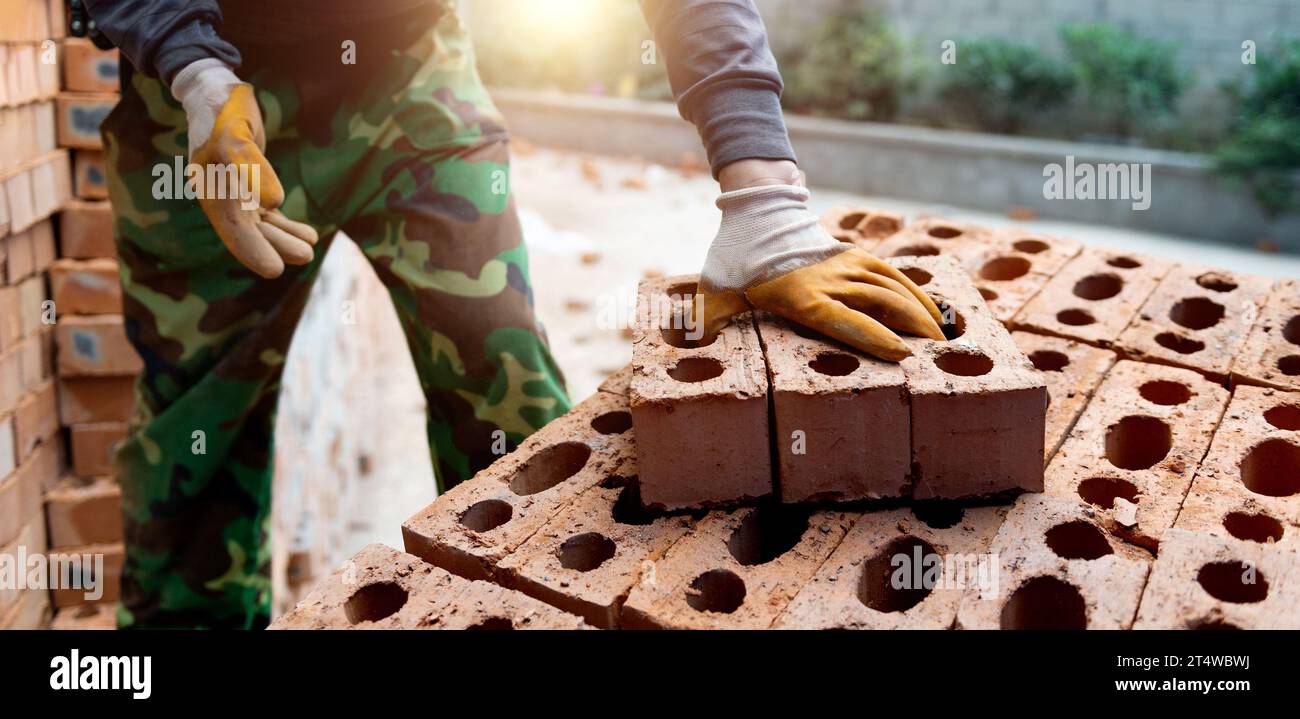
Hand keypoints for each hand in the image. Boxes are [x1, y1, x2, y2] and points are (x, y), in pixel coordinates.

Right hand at [173, 59, 316, 277]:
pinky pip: (265, 212)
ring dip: (282, 236)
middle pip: (247, 229)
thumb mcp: (235, 131)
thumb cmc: (223, 108)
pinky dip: (283, 224)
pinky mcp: (246, 184)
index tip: (275, 269)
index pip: (232, 225)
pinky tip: (307, 233)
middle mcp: (219, 194)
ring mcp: (232, 191)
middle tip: (304, 255)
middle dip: (273, 245)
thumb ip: (250, 166)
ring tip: (310, 245)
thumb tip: (272, 203)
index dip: (252, 249)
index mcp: (210, 187)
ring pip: (258, 223)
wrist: (213, 89)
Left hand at [693, 181, 943, 360]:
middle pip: (879, 304)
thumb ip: (704, 320)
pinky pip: (892, 274)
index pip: (842, 320)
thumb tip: (685, 343)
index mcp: (799, 296)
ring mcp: (845, 265)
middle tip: (938, 355)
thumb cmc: (734, 260)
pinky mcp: (854, 256)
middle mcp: (828, 280)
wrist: (755, 210)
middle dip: (911, 329)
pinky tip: (933, 311)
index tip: (902, 356)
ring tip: (944, 337)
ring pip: (892, 287)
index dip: (873, 338)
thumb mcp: (713, 291)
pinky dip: (914, 292)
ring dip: (920, 311)